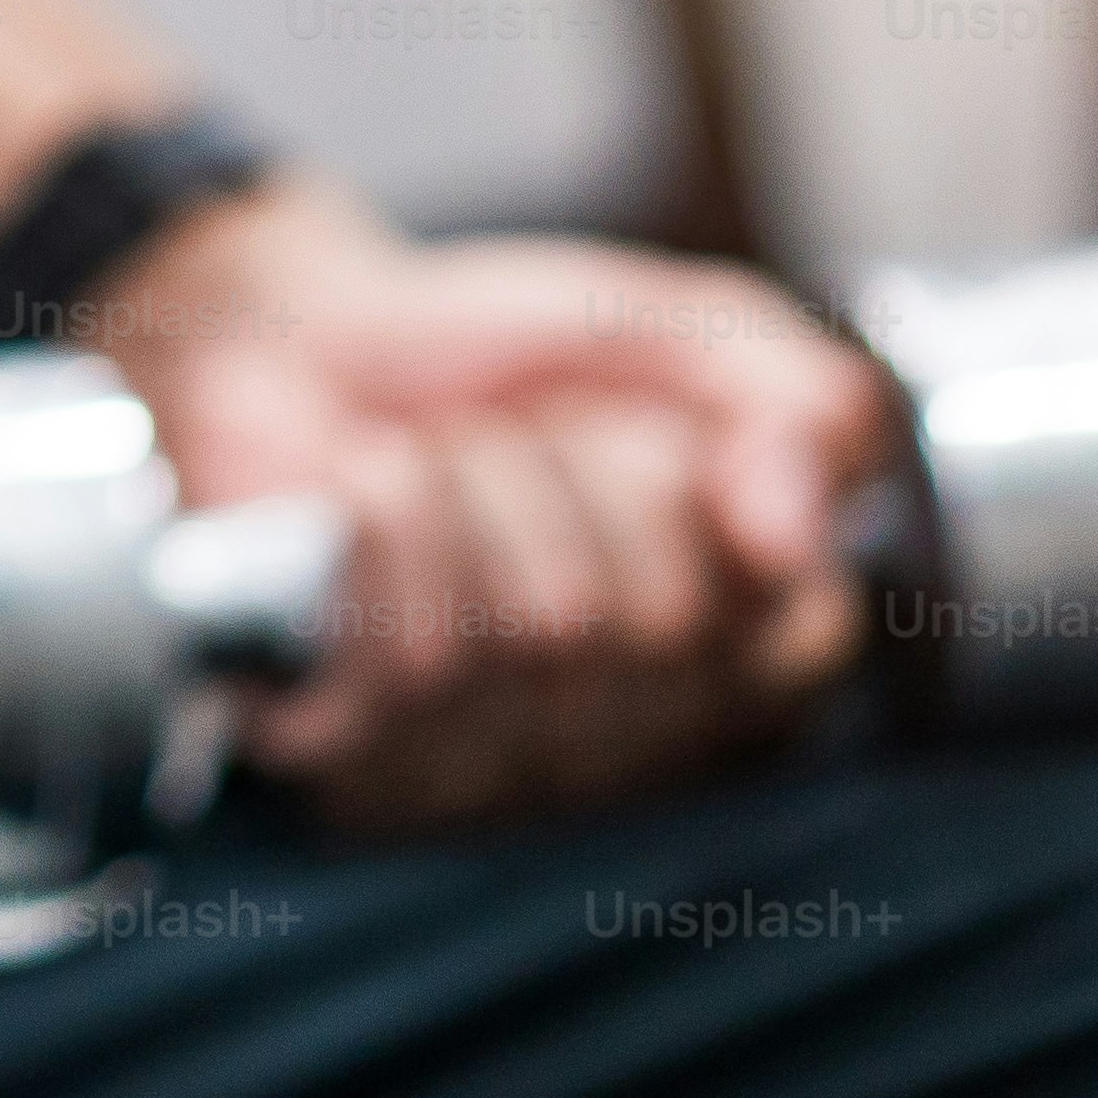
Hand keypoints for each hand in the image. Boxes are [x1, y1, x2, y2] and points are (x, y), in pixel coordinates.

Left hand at [92, 173, 889, 831]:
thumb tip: (802, 526)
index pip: (807, 635)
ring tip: (436, 457)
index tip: (660, 423)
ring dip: (482, 478)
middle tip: (523, 432)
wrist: (290, 330)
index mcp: (718, 653)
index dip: (734, 504)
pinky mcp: (356, 760)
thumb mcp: (675, 333)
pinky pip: (416, 656)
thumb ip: (798, 397)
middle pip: (667, 620)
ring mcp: (489, 767)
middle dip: (587, 465)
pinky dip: (388, 517)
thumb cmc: (484, 361)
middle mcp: (615, 737)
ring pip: (546, 626)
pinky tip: (361, 487)